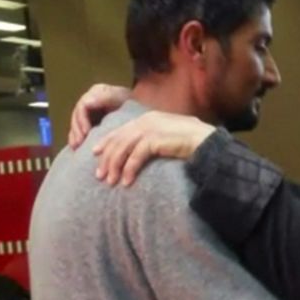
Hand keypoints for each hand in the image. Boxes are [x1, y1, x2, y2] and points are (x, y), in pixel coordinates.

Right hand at [68, 83, 130, 148]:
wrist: (139, 109)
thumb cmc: (133, 103)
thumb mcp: (122, 98)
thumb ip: (106, 98)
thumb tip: (87, 102)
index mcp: (96, 92)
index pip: (83, 106)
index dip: (82, 120)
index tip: (86, 132)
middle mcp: (90, 100)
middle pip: (77, 115)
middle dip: (77, 130)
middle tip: (79, 143)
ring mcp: (89, 111)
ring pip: (76, 123)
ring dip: (75, 135)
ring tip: (76, 147)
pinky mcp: (89, 121)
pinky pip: (79, 129)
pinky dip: (76, 138)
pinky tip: (76, 148)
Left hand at [93, 110, 216, 186]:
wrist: (205, 141)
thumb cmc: (189, 141)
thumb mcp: (165, 137)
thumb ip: (151, 140)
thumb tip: (139, 151)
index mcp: (147, 118)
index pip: (120, 130)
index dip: (106, 142)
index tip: (94, 154)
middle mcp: (146, 121)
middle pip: (118, 140)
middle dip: (106, 158)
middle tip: (99, 175)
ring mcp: (150, 129)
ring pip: (123, 148)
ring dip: (114, 166)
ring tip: (110, 182)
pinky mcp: (155, 140)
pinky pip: (136, 157)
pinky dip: (129, 170)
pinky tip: (126, 182)